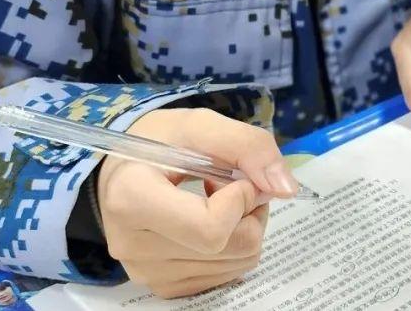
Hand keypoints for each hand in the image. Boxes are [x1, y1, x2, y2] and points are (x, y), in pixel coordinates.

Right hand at [96, 107, 296, 297]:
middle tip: (229, 183)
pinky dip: (231, 246)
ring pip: (234, 264)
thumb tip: (286, 188)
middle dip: (248, 210)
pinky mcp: (162, 287)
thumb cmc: (160, 140)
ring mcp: (146, 274)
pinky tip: (207, 219)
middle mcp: (133, 247)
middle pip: (229, 248)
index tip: (227, 175)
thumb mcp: (201, 124)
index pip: (211, 229)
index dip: (239, 199)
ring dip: (242, 226)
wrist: (124, 168)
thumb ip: (247, 146)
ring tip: (214, 199)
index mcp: (133, 200)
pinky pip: (223, 275)